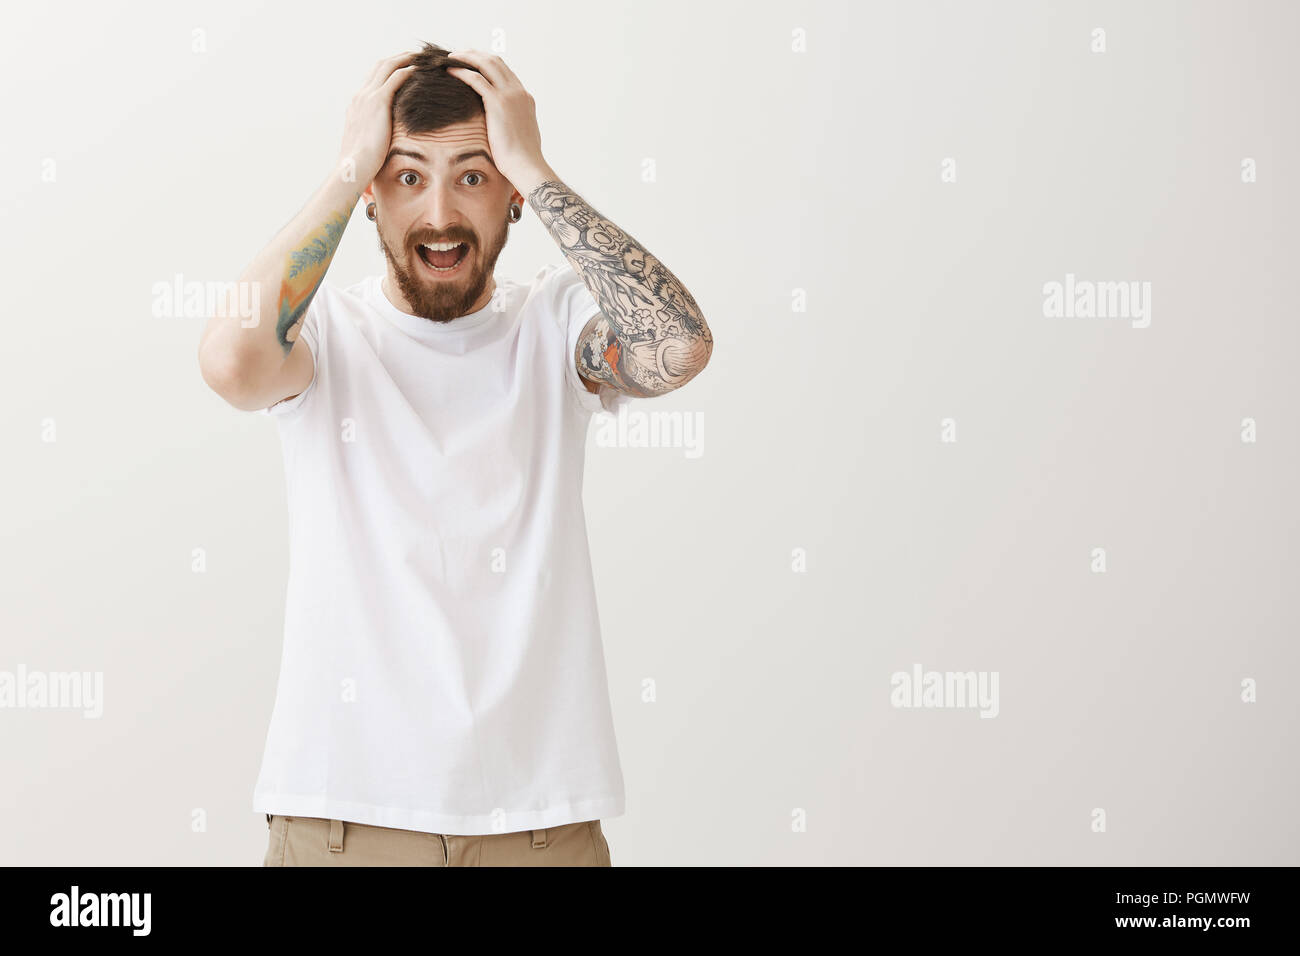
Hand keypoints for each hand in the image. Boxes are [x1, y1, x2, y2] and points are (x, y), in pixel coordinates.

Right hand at [337, 50, 418, 186]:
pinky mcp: (378, 102)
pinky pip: (395, 78)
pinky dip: (407, 70)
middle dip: (399, 57)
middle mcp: (361, 96)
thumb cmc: (362, 163)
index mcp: (357, 104)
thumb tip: (389, 141)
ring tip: (422, 57)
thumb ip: (376, 134)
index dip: (390, 69)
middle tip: (417, 55)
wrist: (354, 166)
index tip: (404, 66)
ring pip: (388, 66)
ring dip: (405, 58)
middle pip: (380, 66)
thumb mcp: (368, 143)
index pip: (374, 77)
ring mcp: (368, 97)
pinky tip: (420, 70)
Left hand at [444, 50, 551, 193]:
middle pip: (495, 61)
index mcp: (525, 98)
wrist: (526, 166)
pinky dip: (462, 71)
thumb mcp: (520, 135)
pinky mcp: (498, 102)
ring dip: (467, 57)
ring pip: (486, 64)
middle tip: (458, 55)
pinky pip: (476, 78)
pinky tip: (449, 71)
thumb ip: (513, 123)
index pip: (505, 71)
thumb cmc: (522, 159)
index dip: (487, 64)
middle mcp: (519, 91)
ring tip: (450, 58)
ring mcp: (510, 95)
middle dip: (475, 54)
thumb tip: (504, 128)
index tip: (471, 64)